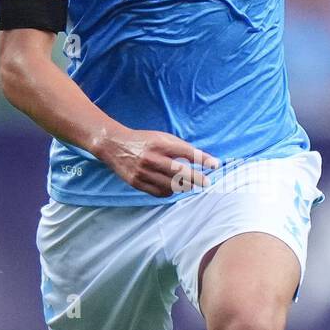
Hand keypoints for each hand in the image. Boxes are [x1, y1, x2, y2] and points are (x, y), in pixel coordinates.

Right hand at [93, 126, 220, 196]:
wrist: (114, 145)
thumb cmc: (143, 140)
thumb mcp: (161, 137)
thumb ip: (180, 147)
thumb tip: (201, 159)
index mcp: (159, 143)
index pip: (186, 152)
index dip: (202, 159)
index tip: (215, 164)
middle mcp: (151, 158)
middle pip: (180, 172)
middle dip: (197, 178)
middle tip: (207, 182)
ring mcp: (143, 172)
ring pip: (171, 185)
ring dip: (184, 186)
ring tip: (190, 185)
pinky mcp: (136, 182)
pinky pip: (159, 192)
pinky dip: (169, 191)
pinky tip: (173, 187)